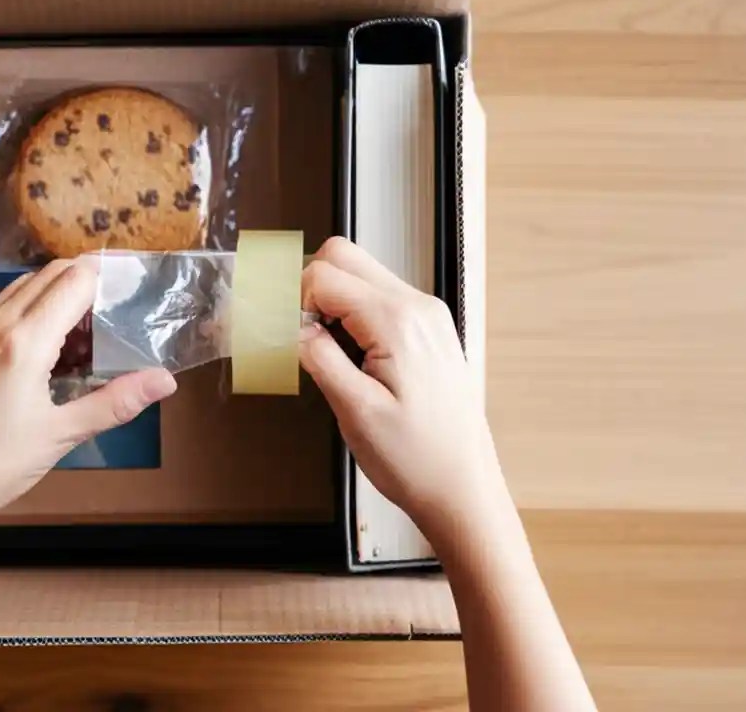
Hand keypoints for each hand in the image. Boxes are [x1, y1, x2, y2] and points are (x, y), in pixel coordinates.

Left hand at [0, 258, 176, 527]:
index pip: (74, 282)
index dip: (105, 276)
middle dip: (82, 281)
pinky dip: (21, 314)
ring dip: (50, 296)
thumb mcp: (59, 436)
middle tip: (109, 310)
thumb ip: (114, 402)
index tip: (127, 284)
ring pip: (17, 290)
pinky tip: (34, 351)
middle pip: (47, 276)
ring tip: (75, 336)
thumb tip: (162, 382)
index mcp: (23, 343)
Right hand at [299, 238, 503, 528]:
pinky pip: (379, 299)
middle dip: (309, 290)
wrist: (462, 488)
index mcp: (398, 323)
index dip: (292, 301)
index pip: (325, 275)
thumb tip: (290, 326)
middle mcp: (418, 308)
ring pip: (360, 274)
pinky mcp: (427, 330)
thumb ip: (318, 357)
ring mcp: (426, 317)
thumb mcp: (354, 411)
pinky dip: (352, 315)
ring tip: (327, 354)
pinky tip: (350, 357)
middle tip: (300, 336)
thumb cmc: (417, 459)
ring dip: (331, 303)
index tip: (283, 334)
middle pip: (344, 257)